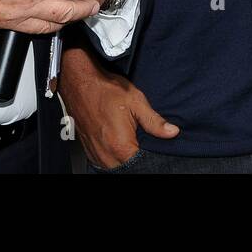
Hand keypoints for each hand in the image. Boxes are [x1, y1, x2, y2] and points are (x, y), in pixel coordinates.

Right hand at [59, 45, 178, 168]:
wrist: (80, 83)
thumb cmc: (105, 90)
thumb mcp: (136, 102)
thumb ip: (154, 121)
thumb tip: (172, 132)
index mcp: (120, 147)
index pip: (142, 164)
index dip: (150, 157)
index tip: (154, 148)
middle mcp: (106, 155)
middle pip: (128, 168)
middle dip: (137, 158)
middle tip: (142, 141)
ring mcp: (96, 154)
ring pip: (115, 168)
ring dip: (124, 159)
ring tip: (130, 142)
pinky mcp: (89, 150)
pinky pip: (104, 163)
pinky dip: (113, 158)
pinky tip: (118, 145)